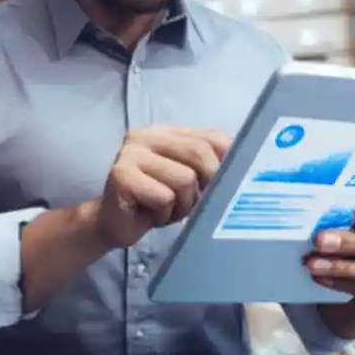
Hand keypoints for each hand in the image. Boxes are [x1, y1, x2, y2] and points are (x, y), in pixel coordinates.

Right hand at [91, 126, 231, 248]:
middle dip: (206, 186)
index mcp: (165, 131)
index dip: (227, 163)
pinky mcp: (121, 176)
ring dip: (182, 205)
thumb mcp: (187, 179)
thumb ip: (207, 165)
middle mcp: (145, 135)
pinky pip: (164, 197)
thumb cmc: (154, 201)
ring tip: (167, 210)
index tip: (225, 185)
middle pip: (199, 153)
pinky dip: (163, 214)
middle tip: (192, 204)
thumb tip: (244, 167)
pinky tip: (150, 214)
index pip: (211, 137)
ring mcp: (130, 153)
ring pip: (184, 179)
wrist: (111, 223)